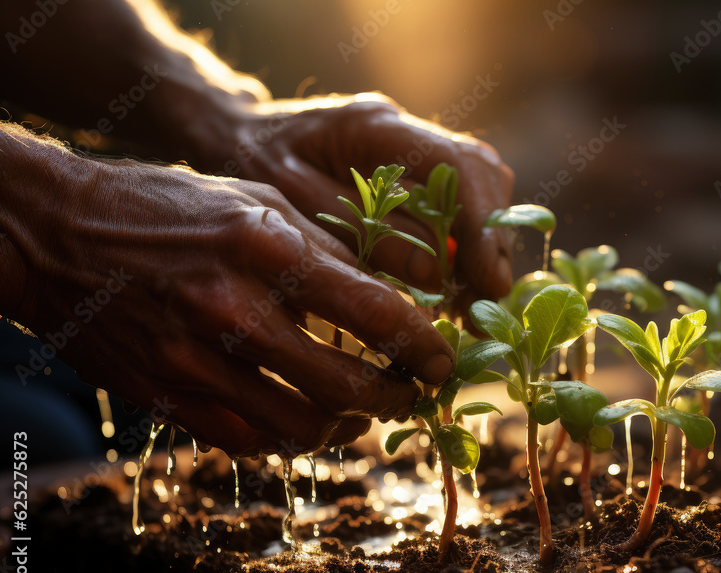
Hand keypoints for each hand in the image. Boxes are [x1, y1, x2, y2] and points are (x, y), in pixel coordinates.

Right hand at [12, 150, 455, 457]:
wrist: (55, 234)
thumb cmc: (166, 206)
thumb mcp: (253, 201)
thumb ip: (322, 250)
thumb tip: (390, 296)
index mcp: (264, 249)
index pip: (375, 312)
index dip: (424, 345)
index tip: (444, 360)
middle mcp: (232, 309)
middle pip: (347, 385)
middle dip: (396, 398)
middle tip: (412, 393)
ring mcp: (195, 360)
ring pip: (302, 426)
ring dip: (348, 426)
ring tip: (363, 410)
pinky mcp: (168, 395)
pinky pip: (250, 441)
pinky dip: (292, 438)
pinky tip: (308, 419)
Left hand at [192, 94, 514, 309]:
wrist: (229, 131)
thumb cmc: (249, 167)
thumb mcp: (292, 204)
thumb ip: (362, 233)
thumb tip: (432, 273)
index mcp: (371, 127)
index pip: (454, 166)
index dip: (481, 226)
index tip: (488, 282)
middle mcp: (401, 126)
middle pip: (479, 173)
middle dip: (491, 240)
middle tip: (485, 300)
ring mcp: (410, 139)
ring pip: (479, 180)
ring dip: (486, 237)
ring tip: (476, 294)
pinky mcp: (410, 160)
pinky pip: (461, 191)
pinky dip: (469, 232)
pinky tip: (459, 272)